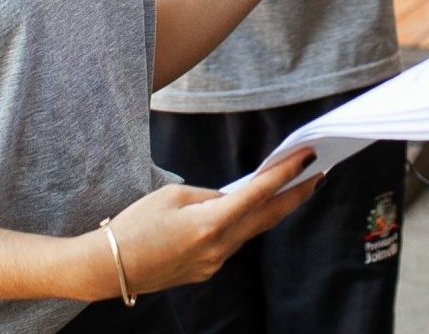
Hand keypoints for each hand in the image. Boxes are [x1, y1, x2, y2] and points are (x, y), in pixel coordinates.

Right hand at [80, 147, 320, 297]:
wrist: (110, 267)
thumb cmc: (136, 224)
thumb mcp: (174, 196)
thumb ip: (210, 195)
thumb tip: (233, 198)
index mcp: (210, 223)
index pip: (259, 193)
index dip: (287, 174)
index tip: (309, 157)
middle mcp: (218, 247)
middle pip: (267, 218)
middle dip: (296, 195)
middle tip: (319, 174)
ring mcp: (213, 263)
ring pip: (250, 231)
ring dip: (270, 210)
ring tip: (290, 186)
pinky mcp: (205, 271)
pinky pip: (231, 242)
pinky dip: (242, 224)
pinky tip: (245, 210)